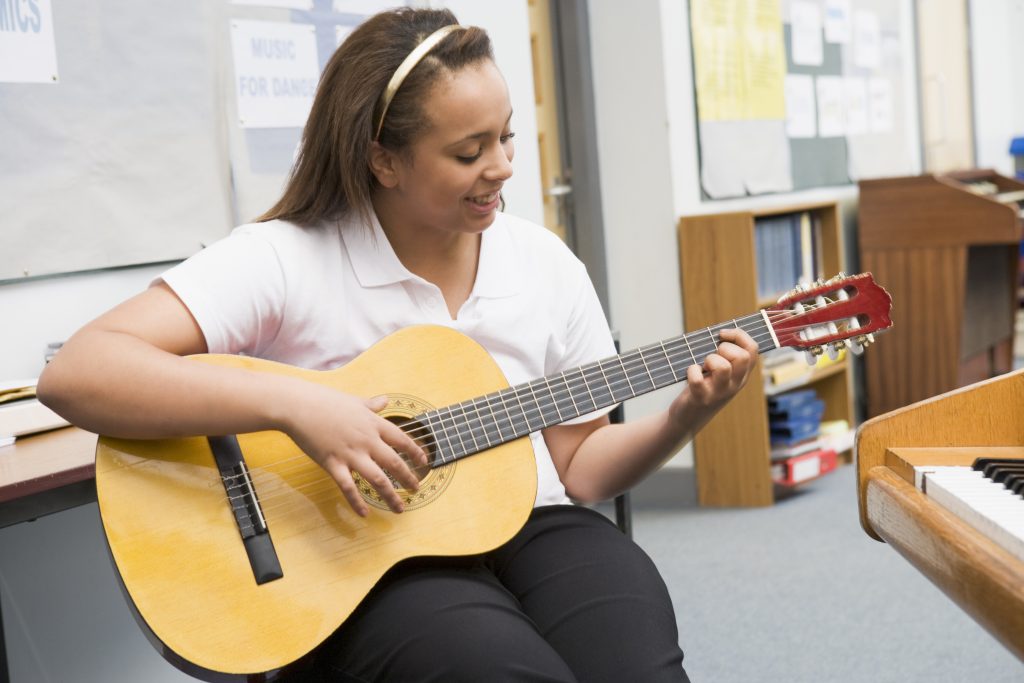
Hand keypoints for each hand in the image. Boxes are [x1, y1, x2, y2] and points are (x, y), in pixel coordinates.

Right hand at [281, 384, 427, 516]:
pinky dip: (357, 502)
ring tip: (399, 508)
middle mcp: (366, 440)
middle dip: (408, 478)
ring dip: (390, 495)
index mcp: (373, 424)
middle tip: (416, 489)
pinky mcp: (333, 463)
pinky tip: (364, 513)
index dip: (415, 452)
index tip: (424, 461)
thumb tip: (385, 400)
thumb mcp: (354, 401)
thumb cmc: (325, 401)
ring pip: (377, 479)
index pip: (402, 440)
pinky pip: (348, 487)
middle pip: (394, 463)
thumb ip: (372, 404)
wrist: (299, 406)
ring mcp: (350, 453)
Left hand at [670, 327, 758, 420]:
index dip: (739, 335)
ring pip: (723, 367)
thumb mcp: (720, 373)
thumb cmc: (703, 387)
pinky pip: (698, 379)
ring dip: (710, 360)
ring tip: (703, 366)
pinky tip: (691, 372)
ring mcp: (719, 392)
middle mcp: (735, 383)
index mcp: (741, 374)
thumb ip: (725, 355)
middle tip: (712, 355)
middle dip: (724, 348)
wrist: (688, 418)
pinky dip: (692, 370)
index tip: (722, 334)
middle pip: (742, 357)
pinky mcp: (701, 398)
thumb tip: (719, 332)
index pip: (753, 350)